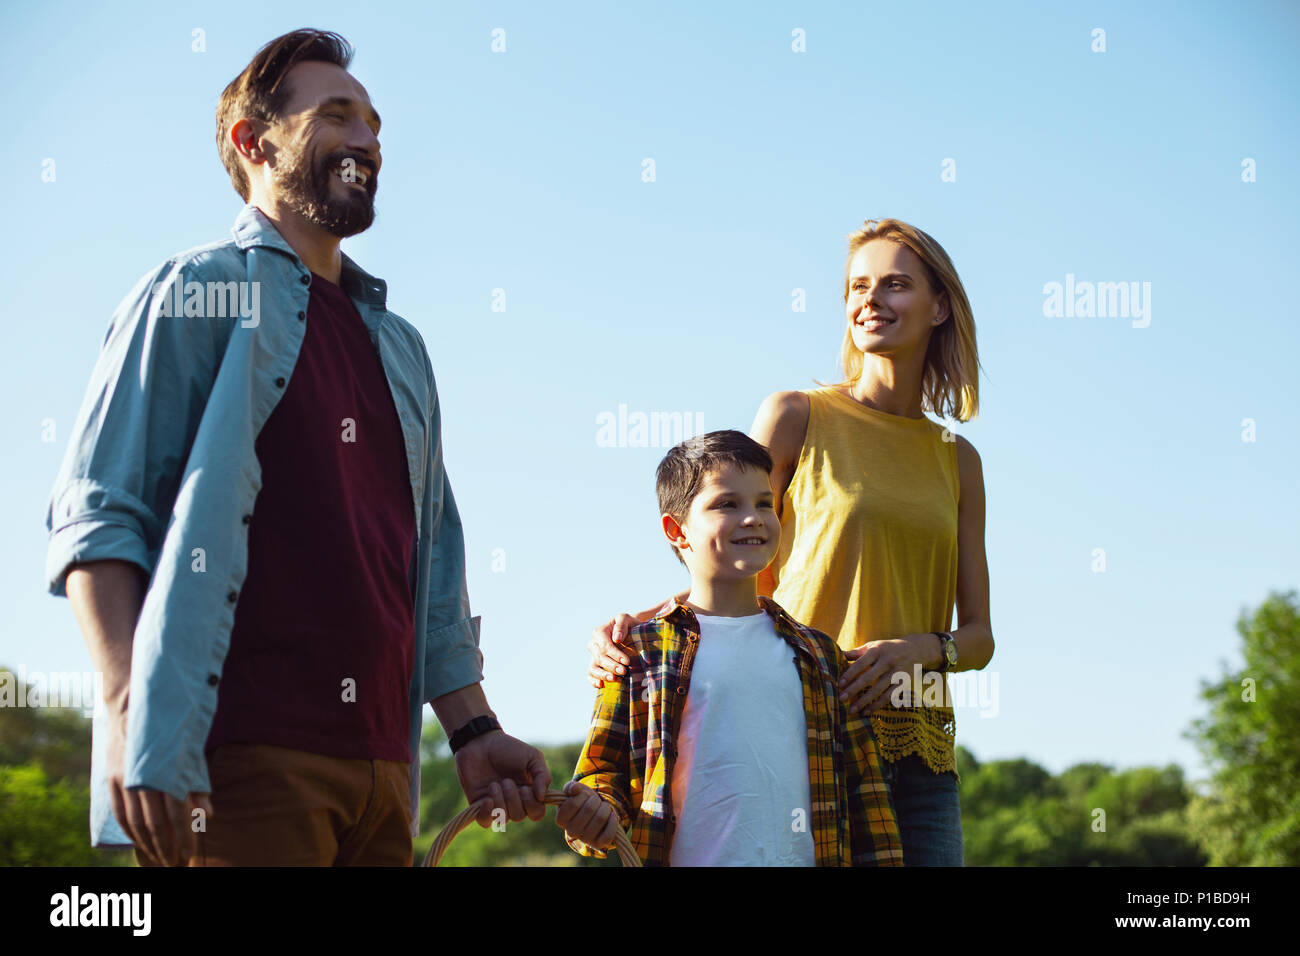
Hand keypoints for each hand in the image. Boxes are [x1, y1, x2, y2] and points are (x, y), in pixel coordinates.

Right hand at [106, 699, 212, 864]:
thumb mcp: (190, 754)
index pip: (177, 814)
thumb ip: (198, 784)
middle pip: (156, 824)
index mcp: (167, 772)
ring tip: (159, 858)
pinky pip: (120, 813)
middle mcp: (144, 778)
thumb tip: (208, 815)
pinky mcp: (112, 779)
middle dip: (166, 847)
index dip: (184, 837)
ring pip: (136, 823)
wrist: (137, 707)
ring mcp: (125, 780)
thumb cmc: (172, 732)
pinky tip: (139, 843)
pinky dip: (130, 832)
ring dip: (148, 845)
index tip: (190, 854)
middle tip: (175, 863)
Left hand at [454, 731, 552, 826]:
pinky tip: (486, 799)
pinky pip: (485, 821)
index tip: (526, 788)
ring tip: (493, 784)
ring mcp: (496, 804)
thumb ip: (543, 775)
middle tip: (506, 781)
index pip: (537, 813)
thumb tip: (542, 797)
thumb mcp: (532, 757)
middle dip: (513, 799)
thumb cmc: (509, 748)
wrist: (481, 742)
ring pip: (503, 819)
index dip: (533, 806)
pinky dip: (487, 813)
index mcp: (529, 792)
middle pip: (519, 816)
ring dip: (500, 801)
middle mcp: (514, 801)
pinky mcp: (479, 804)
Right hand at [554, 780, 620, 849]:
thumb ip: (571, 787)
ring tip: (603, 807)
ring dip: (606, 808)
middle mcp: (570, 831)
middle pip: (588, 809)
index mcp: (561, 819)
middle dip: (595, 800)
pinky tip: (612, 815)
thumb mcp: (575, 791)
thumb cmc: (582, 800)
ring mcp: (584, 839)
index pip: (572, 804)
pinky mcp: (597, 844)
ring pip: (600, 819)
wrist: (594, 813)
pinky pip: (608, 834)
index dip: (582, 795)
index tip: (585, 794)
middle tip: (595, 800)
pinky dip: (613, 821)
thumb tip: (575, 789)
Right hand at [587, 614, 637, 687]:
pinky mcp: (595, 666)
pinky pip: (590, 675)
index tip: (627, 661)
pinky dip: (594, 681)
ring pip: (593, 668)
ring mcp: (593, 656)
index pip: (605, 646)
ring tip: (614, 679)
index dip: (615, 655)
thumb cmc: (629, 624)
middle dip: (612, 666)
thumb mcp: (626, 619)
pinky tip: (601, 685)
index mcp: (599, 633)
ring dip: (602, 675)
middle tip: (624, 671)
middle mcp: (593, 645)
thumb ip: (621, 625)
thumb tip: (616, 639)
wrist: (630, 632)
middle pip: (600, 658)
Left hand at [838, 634, 940, 714]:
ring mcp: (896, 673)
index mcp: (877, 650)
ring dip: (865, 701)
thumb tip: (839, 655)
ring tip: (852, 710)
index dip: (850, 674)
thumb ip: (857, 652)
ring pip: (879, 690)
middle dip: (854, 689)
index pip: (861, 663)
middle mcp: (887, 661)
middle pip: (868, 678)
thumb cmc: (887, 648)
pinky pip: (889, 696)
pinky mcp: (903, 683)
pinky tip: (867, 711)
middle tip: (841, 699)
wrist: (914, 649)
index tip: (840, 684)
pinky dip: (877, 705)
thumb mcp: (873, 646)